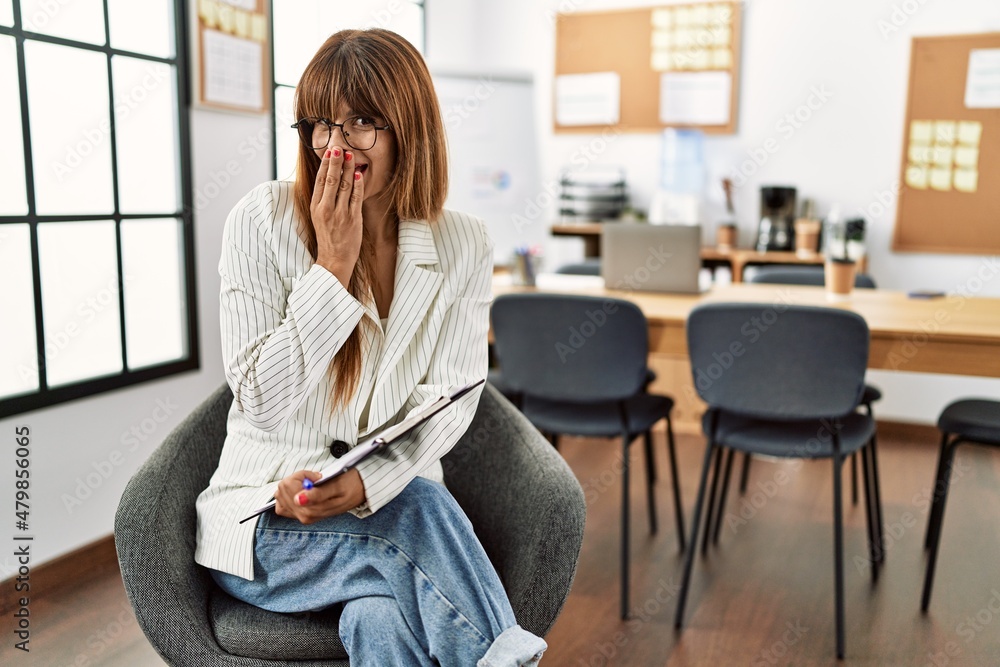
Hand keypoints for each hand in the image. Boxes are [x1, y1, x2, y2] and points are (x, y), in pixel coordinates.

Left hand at [274, 469, 366, 524]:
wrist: (360, 492)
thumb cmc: (350, 485)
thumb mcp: (337, 486)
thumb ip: (318, 493)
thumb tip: (298, 499)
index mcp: (311, 510)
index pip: (289, 485)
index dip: (301, 475)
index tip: (316, 476)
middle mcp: (303, 516)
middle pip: (283, 488)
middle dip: (297, 479)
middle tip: (315, 479)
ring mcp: (300, 516)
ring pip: (280, 494)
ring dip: (293, 484)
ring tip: (311, 485)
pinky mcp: (298, 514)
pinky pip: (281, 503)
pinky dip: (288, 493)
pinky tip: (301, 491)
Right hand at [311, 146, 364, 287]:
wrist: (334, 259)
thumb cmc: (328, 237)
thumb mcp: (319, 216)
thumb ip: (323, 199)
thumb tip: (329, 178)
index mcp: (316, 206)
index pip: (320, 180)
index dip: (325, 164)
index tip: (330, 151)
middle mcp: (326, 208)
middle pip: (331, 180)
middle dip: (336, 162)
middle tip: (339, 147)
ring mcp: (340, 214)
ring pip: (344, 186)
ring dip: (348, 168)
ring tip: (351, 155)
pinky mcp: (353, 219)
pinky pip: (355, 198)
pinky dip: (357, 184)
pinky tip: (359, 173)